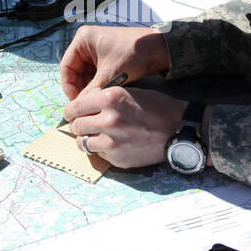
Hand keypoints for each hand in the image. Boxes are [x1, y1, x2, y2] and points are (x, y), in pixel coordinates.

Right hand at [60, 25, 169, 99]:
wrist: (161, 49)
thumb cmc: (135, 53)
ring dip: (91, 88)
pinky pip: (96, 74)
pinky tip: (105, 94)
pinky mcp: (107, 58)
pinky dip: (99, 85)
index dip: (69, 87)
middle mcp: (88, 43)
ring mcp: (98, 50)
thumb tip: (79, 108)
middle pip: (75, 72)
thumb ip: (92, 91)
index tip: (76, 102)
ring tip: (98, 101)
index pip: (66, 67)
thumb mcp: (110, 74)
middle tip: (87, 105)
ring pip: (86, 75)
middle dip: (81, 88)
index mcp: (83, 39)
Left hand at [64, 86, 186, 168]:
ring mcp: (111, 141)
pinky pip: (97, 154)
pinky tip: (112, 143)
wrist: (178, 130)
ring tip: (96, 135)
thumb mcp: (130, 92)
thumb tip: (81, 105)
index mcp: (110, 98)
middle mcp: (108, 119)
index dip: (72, 110)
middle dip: (78, 124)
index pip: (75, 106)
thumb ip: (105, 97)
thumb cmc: (156, 108)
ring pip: (82, 142)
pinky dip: (100, 149)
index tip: (72, 113)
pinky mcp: (116, 158)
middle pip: (76, 125)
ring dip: (86, 138)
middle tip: (85, 124)